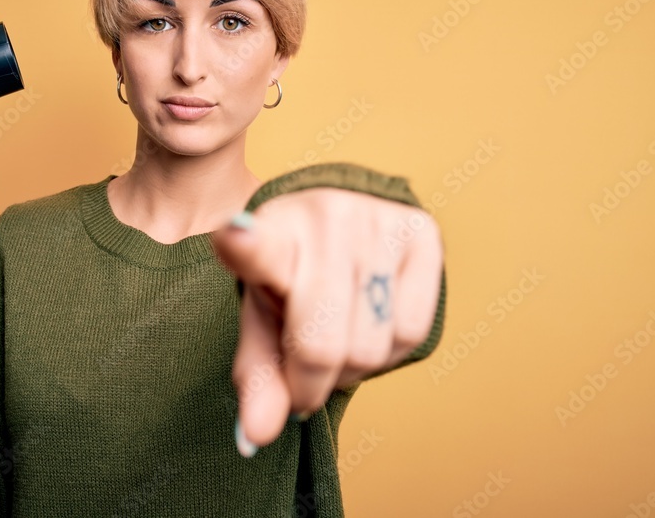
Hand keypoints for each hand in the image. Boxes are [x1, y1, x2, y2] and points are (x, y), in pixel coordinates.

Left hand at [211, 187, 442, 455]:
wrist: (341, 222)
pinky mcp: (422, 231)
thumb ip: (258, 375)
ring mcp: (376, 220)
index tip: (233, 236)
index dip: (243, 245)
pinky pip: (412, 332)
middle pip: (321, 344)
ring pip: (371, 348)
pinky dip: (391, 352)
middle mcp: (324, 217)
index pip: (256, 247)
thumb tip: (255, 438)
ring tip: (338, 341)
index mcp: (268, 232)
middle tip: (303, 376)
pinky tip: (372, 327)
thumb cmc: (294, 277)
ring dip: (351, 370)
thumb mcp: (263, 320)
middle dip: (309, 383)